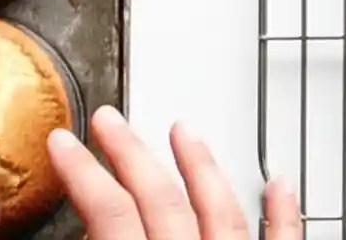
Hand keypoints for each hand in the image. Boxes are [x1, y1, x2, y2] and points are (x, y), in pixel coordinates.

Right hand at [48, 108, 301, 238]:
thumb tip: (80, 226)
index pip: (110, 215)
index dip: (82, 174)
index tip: (62, 144)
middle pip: (162, 201)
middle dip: (131, 153)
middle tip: (108, 119)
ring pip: (221, 212)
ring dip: (201, 166)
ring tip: (183, 129)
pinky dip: (283, 213)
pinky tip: (280, 183)